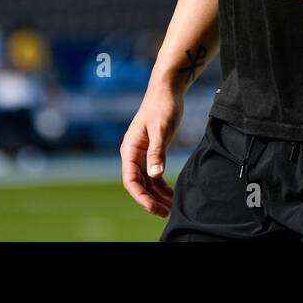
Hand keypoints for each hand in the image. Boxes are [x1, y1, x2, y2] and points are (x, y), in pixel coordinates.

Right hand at [120, 84, 182, 216]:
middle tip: (166, 213)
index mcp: (130, 149)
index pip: (131, 180)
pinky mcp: (152, 151)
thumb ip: (157, 151)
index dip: (141, 197)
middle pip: (139, 184)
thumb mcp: (161, 128)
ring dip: (157, 195)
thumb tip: (155, 174)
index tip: (154, 208)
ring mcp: (142, 154)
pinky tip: (172, 194)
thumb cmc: (163, 106)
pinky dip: (162, 185)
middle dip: (151, 200)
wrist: (168, 89)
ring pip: (147, 181)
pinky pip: (154, 174)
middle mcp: (133, 154)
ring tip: (171, 207)